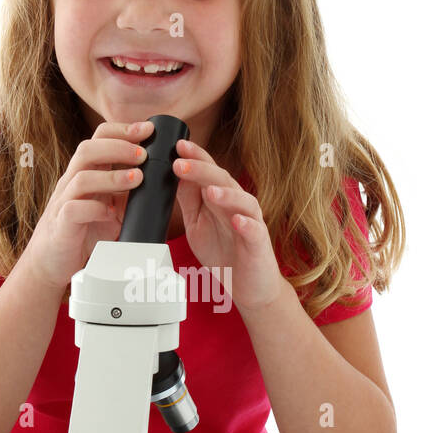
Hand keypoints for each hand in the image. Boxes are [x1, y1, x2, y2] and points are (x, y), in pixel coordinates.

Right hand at [24, 119, 154, 290]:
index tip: (148, 129)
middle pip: (88, 150)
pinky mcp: (61, 225)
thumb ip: (127, 192)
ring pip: (82, 178)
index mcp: (85, 172)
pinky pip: (74, 210)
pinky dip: (95, 209)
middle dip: (118, 147)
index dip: (122, 130)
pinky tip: (111, 213)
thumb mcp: (110, 206)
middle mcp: (71, 182)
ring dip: (112, 176)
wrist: (53, 261)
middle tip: (144, 154)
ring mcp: (64, 202)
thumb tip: (160, 179)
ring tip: (138, 178)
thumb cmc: (84, 230)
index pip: (98, 138)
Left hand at [171, 138, 284, 312]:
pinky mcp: (259, 242)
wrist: (248, 286)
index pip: (208, 171)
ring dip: (226, 193)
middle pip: (222, 179)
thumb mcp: (197, 224)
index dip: (195, 157)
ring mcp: (251, 221)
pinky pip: (255, 229)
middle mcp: (237, 204)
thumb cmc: (223, 252)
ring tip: (209, 190)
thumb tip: (173, 175)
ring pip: (242, 200)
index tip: (176, 146)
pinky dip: (246, 223)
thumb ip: (189, 200)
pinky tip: (236, 220)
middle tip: (180, 163)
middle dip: (201, 170)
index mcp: (221, 197)